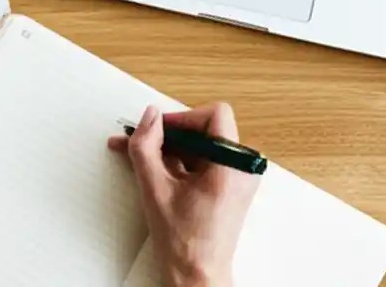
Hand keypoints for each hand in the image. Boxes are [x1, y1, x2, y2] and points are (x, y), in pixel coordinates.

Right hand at [108, 104, 259, 286]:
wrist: (197, 274)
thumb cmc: (184, 243)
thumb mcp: (155, 188)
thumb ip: (146, 147)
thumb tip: (149, 118)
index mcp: (231, 168)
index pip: (214, 115)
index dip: (182, 117)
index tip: (159, 129)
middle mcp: (242, 169)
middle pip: (206, 129)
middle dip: (171, 134)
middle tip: (143, 141)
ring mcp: (239, 178)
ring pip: (203, 144)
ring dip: (172, 148)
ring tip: (144, 159)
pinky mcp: (230, 186)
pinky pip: (205, 160)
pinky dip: (180, 161)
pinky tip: (157, 170)